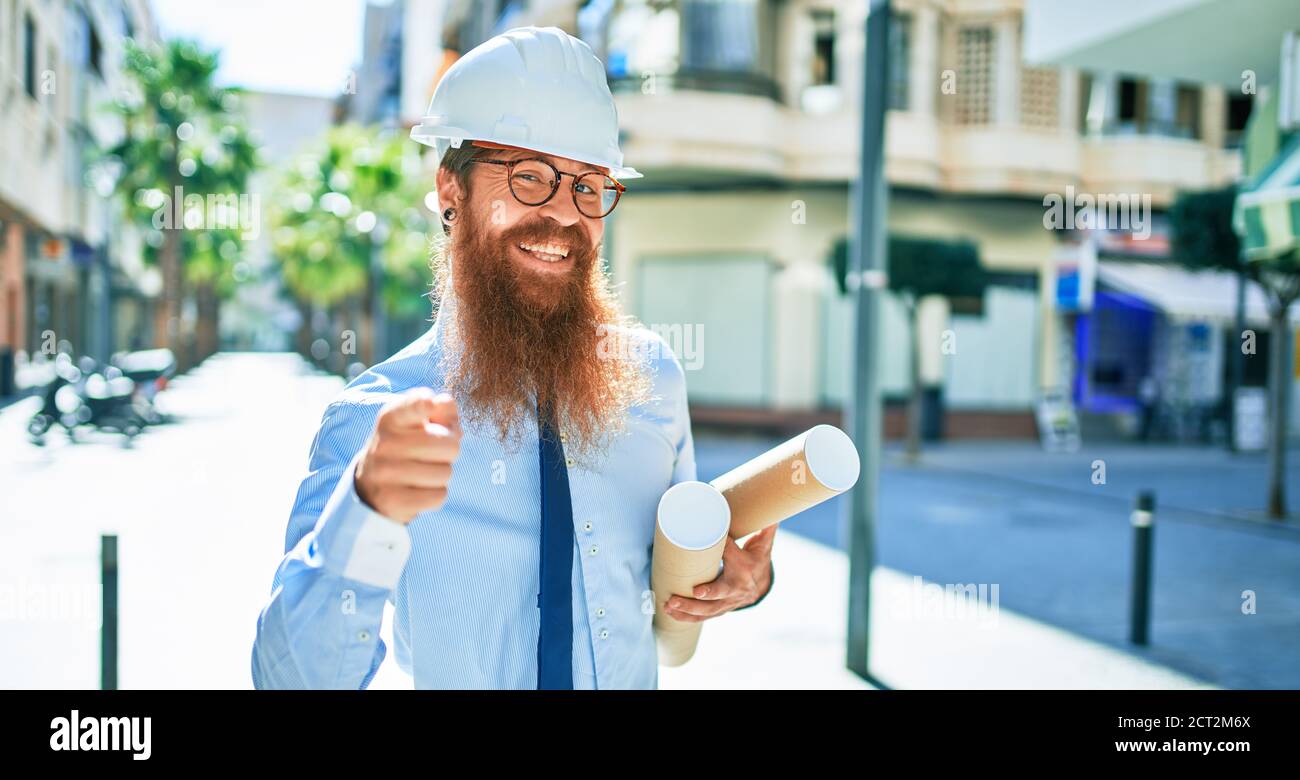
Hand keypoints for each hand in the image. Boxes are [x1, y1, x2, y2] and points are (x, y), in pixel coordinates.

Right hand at [354, 389, 460, 523]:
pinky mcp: (392, 500)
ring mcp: (385, 473)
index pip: (414, 405)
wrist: (372, 487)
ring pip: (445, 473)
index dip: (424, 404)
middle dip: (451, 451)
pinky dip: (436, 494)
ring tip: (424, 471)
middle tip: (436, 453)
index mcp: (391, 418)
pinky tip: (419, 489)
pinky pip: (438, 496)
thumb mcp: (419, 423)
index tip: (429, 402)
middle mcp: (384, 443)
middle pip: (448, 444)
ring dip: (442, 474)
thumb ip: (440, 410)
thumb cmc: (407, 447)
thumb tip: (445, 403)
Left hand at [662, 525, 775, 621]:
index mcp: (746, 566)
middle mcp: (737, 587)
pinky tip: (669, 613)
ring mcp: (727, 602)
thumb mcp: (762, 542)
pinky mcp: (718, 609)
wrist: (761, 584)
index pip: (731, 553)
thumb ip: (763, 525)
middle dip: (706, 594)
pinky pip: (702, 617)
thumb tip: (767, 504)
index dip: (723, 547)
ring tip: (670, 603)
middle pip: (720, 592)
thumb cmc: (756, 557)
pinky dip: (686, 618)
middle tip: (693, 592)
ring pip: (708, 610)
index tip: (713, 538)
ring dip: (688, 609)